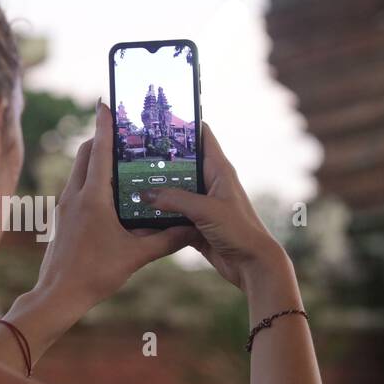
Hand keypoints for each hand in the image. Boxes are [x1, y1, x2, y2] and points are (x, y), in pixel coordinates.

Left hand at [34, 99, 192, 314]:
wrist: (58, 295)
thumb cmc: (95, 275)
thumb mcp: (136, 256)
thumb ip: (166, 240)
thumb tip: (192, 228)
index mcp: (93, 198)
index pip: (101, 151)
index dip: (106, 125)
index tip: (107, 102)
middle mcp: (75, 196)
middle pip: (86, 154)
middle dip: (102, 138)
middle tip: (122, 130)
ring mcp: (65, 206)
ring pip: (79, 170)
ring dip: (96, 158)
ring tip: (119, 157)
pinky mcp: (62, 217)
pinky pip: (77, 187)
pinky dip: (91, 179)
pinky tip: (107, 191)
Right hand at [142, 122, 286, 291]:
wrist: (252, 265)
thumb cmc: (240, 231)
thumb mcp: (206, 211)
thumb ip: (175, 200)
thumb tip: (146, 194)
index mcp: (219, 170)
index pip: (202, 136)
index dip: (184, 124)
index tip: (160, 118)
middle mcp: (210, 183)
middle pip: (182, 163)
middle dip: (160, 159)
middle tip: (133, 152)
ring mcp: (202, 204)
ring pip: (174, 190)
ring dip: (157, 189)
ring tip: (131, 181)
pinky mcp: (196, 223)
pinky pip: (173, 214)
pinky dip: (159, 213)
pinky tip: (140, 211)